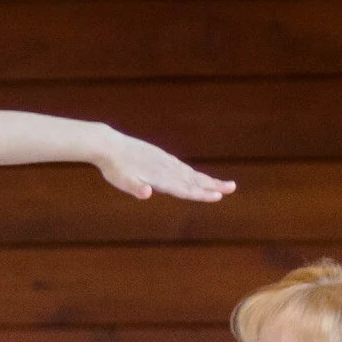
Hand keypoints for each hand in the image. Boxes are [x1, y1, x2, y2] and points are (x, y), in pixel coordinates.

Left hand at [94, 128, 234, 202]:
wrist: (108, 145)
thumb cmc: (114, 167)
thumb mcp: (121, 180)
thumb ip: (135, 187)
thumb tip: (147, 193)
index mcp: (159, 177)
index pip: (184, 188)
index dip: (201, 194)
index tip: (218, 197)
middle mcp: (166, 168)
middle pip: (193, 179)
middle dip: (213, 185)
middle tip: (232, 188)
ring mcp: (165, 161)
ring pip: (190, 173)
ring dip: (207, 179)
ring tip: (222, 184)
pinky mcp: (161, 157)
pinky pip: (182, 167)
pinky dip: (193, 173)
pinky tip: (197, 176)